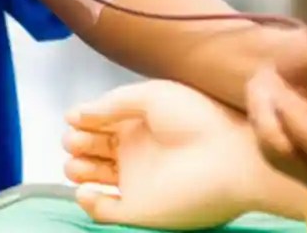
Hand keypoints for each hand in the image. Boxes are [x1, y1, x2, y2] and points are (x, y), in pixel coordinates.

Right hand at [63, 80, 295, 229]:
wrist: (232, 158)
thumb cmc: (197, 118)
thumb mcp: (151, 95)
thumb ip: (111, 103)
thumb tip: (74, 114)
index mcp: (139, 123)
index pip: (101, 124)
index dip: (83, 121)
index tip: (73, 119)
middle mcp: (136, 152)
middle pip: (94, 150)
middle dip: (77, 144)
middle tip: (76, 142)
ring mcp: (137, 182)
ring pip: (95, 179)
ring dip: (78, 171)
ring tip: (77, 164)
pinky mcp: (140, 210)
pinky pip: (106, 211)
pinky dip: (89, 202)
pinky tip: (85, 189)